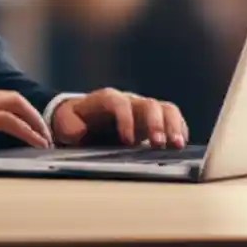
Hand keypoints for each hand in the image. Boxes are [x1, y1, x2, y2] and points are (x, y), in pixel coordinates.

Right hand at [0, 87, 51, 153]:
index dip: (19, 111)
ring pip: (15, 103)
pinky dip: (26, 131)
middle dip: (33, 114)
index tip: (30, 126)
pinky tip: (34, 142)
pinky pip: (8, 120)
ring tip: (45, 139)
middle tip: (45, 132)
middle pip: (13, 97)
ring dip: (34, 122)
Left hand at [51, 88, 187, 148]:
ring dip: (173, 126)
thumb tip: (79, 133)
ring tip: (178, 145)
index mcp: (107, 100)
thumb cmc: (74, 122)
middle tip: (159, 144)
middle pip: (148, 104)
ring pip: (165, 109)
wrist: (81, 118)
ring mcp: (142, 110)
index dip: (125, 120)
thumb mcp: (66, 124)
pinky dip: (178, 130)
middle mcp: (129, 101)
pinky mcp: (153, 120)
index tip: (127, 142)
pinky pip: (172, 118)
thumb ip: (71, 127)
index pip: (119, 104)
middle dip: (155, 124)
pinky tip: (180, 145)